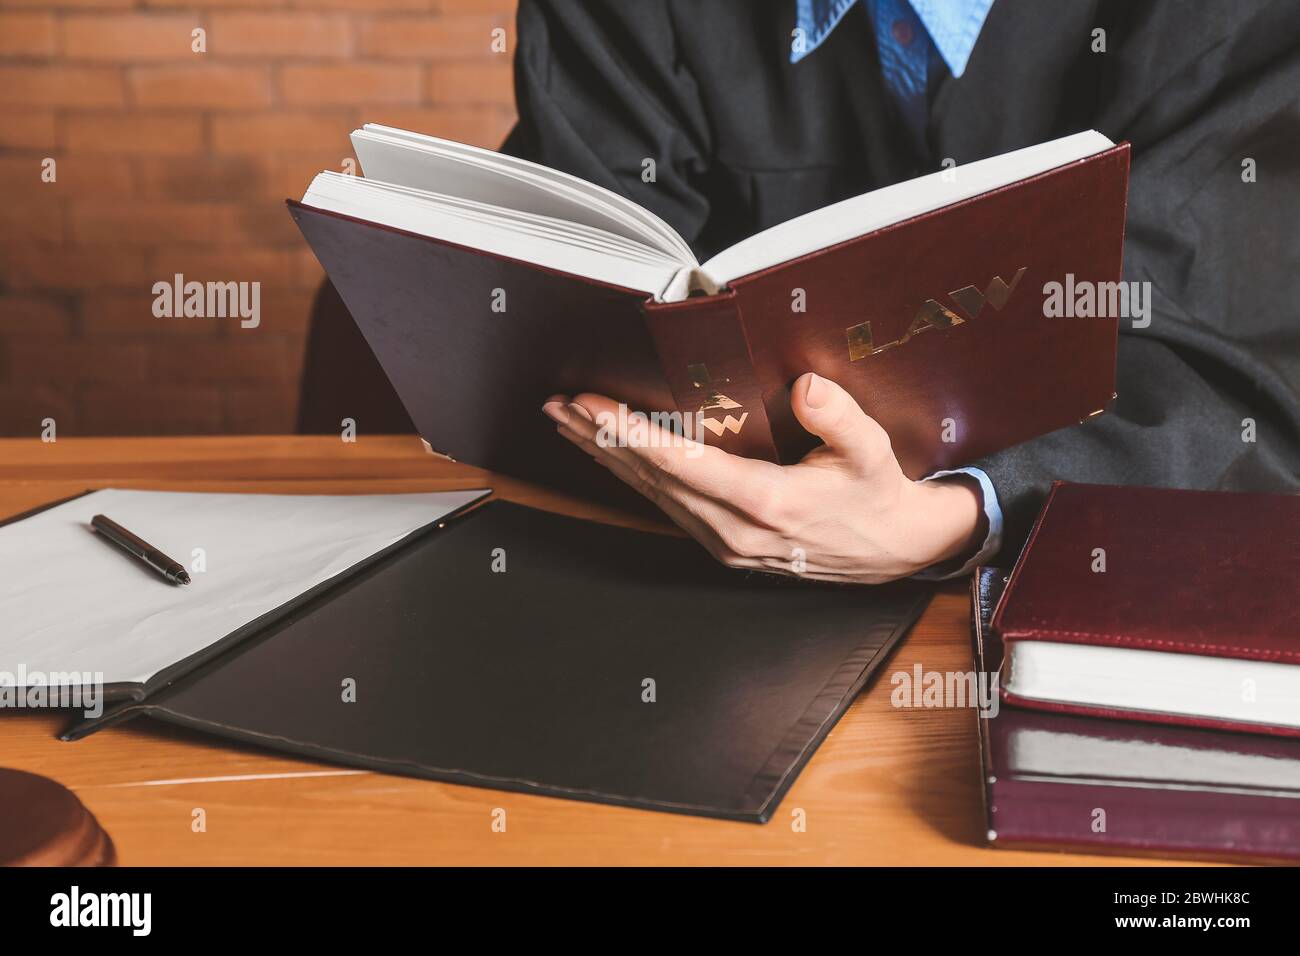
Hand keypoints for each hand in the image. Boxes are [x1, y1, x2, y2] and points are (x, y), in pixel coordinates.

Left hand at [542, 372, 984, 583]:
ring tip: (568, 423)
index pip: (682, 464)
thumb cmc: (876, 495)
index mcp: (767, 503)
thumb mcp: (872, 451)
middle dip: (600, 440)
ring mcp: (725, 544)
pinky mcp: (723, 545)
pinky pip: (666, 507)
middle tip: (559, 404)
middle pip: (652, 479)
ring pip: (651, 497)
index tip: (593, 406)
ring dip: (606, 459)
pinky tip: (611, 457)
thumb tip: (806, 386)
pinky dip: (632, 478)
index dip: (631, 434)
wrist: (893, 550)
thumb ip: (838, 417)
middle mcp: (735, 530)